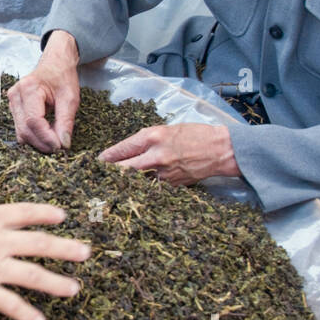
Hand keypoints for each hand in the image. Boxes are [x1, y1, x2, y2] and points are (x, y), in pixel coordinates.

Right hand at [0, 175, 90, 319]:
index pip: (25, 213)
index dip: (46, 215)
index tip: (62, 217)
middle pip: (39, 244)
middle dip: (66, 248)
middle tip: (86, 253)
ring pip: (33, 274)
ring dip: (57, 282)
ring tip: (74, 288)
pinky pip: (9, 303)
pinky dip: (26, 313)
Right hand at [7, 31, 80, 152]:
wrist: (55, 64)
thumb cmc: (62, 77)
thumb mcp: (70, 98)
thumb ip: (66, 121)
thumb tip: (64, 144)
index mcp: (28, 88)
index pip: (33, 121)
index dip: (46, 137)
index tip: (61, 146)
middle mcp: (15, 95)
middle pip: (25, 130)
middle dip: (42, 142)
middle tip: (60, 147)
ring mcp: (12, 103)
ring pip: (21, 133)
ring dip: (38, 142)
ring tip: (55, 140)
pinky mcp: (14, 109)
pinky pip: (21, 130)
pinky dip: (34, 137)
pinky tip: (47, 135)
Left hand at [98, 123, 238, 184]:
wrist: (221, 150)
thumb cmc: (196, 134)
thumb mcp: (167, 129)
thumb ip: (147, 140)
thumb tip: (129, 151)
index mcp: (153, 137)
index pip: (123, 149)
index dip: (107, 157)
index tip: (98, 161)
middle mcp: (155, 155)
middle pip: (124, 168)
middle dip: (110, 172)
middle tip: (99, 175)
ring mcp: (163, 173)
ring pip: (136, 181)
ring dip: (125, 182)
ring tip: (114, 184)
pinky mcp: (172, 185)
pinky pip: (152, 187)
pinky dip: (144, 187)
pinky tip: (138, 190)